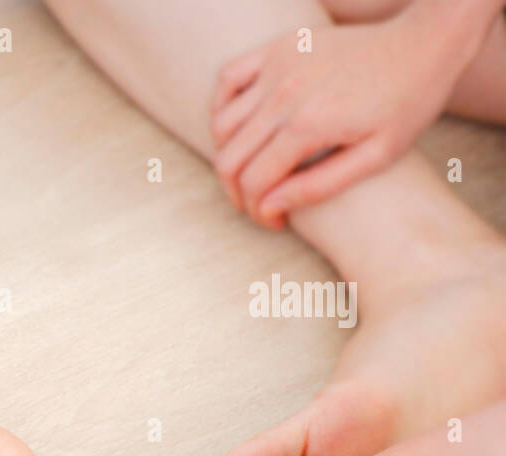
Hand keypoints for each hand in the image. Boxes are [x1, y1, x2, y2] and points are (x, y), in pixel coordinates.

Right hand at [210, 9, 484, 226]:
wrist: (425, 43)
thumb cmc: (407, 103)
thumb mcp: (377, 157)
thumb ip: (319, 186)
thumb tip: (271, 207)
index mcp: (308, 125)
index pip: (254, 182)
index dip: (257, 212)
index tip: (274, 221)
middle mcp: (284, 96)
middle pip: (229, 159)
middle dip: (237, 193)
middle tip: (257, 204)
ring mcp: (277, 68)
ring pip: (222, 125)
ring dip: (228, 155)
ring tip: (251, 169)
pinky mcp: (277, 48)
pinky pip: (227, 78)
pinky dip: (222, 106)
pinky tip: (239, 125)